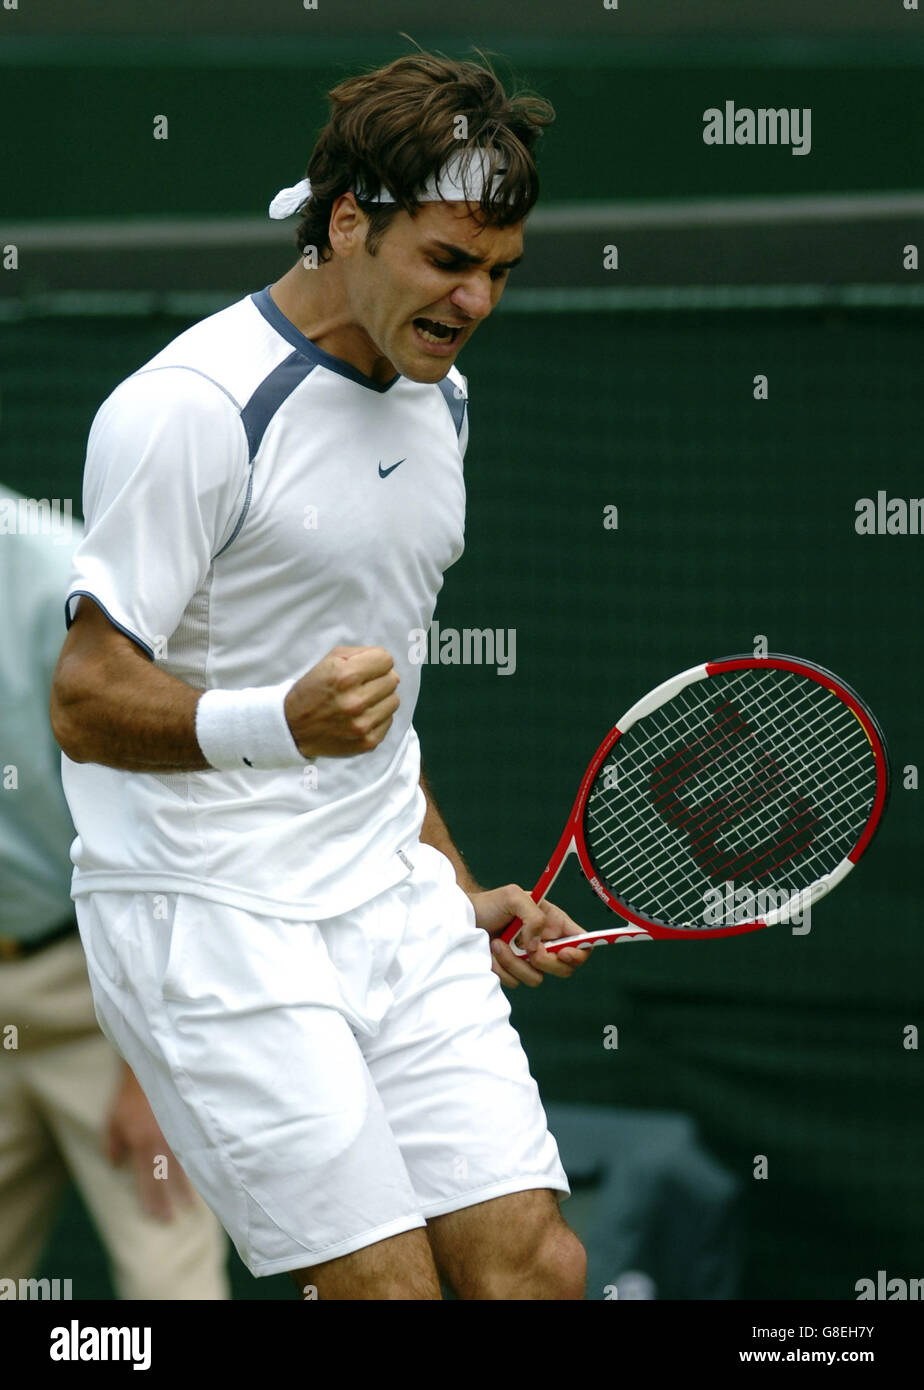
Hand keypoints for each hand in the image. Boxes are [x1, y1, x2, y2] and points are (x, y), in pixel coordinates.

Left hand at [104, 1068, 196, 1220]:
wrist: (151, 1069)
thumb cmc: (129, 1096)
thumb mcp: (112, 1120)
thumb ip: (112, 1145)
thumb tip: (116, 1167)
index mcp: (141, 1143)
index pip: (146, 1178)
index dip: (150, 1198)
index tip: (154, 1216)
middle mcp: (160, 1141)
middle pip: (165, 1177)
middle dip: (168, 1200)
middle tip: (172, 1220)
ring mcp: (176, 1133)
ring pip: (183, 1165)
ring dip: (186, 1188)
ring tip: (192, 1206)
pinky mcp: (186, 1124)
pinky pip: (193, 1149)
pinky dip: (197, 1165)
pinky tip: (204, 1176)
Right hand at [285, 646, 399, 757]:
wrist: (293, 727)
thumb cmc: (314, 690)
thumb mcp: (329, 661)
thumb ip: (361, 654)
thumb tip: (388, 663)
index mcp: (345, 677)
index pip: (386, 660)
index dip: (376, 661)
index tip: (366, 668)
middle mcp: (355, 702)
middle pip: (393, 680)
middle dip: (379, 679)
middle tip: (362, 685)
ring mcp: (362, 725)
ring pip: (394, 701)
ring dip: (380, 698)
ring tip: (361, 701)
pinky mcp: (367, 742)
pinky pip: (389, 720)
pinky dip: (378, 717)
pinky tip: (360, 717)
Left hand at [468, 884, 590, 987]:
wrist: (463, 919)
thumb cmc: (490, 903)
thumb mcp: (514, 897)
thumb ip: (534, 917)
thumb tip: (535, 946)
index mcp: (554, 923)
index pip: (582, 942)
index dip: (580, 952)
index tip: (563, 953)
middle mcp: (545, 944)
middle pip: (564, 968)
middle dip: (545, 962)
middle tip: (528, 950)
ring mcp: (528, 961)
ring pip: (536, 978)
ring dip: (515, 962)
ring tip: (498, 943)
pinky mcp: (512, 972)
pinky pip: (515, 982)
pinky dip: (501, 968)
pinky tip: (491, 951)